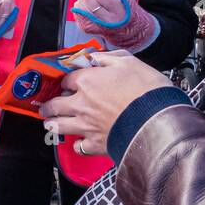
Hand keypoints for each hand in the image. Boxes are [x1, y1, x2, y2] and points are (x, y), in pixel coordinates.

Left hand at [40, 51, 173, 156]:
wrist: (157, 120)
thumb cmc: (146, 89)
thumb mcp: (129, 62)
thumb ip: (108, 58)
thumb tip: (95, 57)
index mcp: (87, 82)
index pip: (67, 80)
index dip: (67, 81)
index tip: (68, 83)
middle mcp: (81, 104)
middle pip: (55, 105)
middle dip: (49, 106)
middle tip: (46, 107)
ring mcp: (86, 126)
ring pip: (59, 126)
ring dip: (52, 124)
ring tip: (50, 123)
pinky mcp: (96, 144)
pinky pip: (78, 147)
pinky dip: (77, 145)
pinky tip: (79, 142)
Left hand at [72, 0, 158, 51]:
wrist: (125, 26)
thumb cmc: (124, 6)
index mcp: (119, 11)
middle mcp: (107, 21)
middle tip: (101, 1)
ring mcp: (96, 26)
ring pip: (79, 5)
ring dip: (85, 2)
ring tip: (96, 6)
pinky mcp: (87, 28)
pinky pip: (76, 11)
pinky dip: (82, 8)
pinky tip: (91, 11)